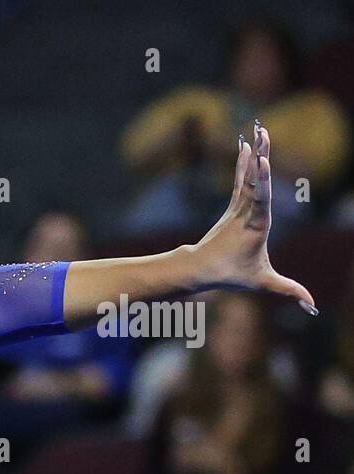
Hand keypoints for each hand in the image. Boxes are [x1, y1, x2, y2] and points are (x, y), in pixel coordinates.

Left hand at [191, 121, 315, 313]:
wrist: (201, 270)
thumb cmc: (232, 275)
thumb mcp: (262, 282)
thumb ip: (287, 290)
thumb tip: (311, 304)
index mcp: (256, 225)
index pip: (259, 197)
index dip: (261, 178)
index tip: (261, 159)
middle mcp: (247, 212)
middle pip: (255, 178)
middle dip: (261, 154)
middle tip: (263, 130)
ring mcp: (239, 207)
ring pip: (248, 176)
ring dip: (255, 153)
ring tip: (258, 129)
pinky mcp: (236, 206)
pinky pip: (241, 180)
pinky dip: (244, 163)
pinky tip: (245, 145)